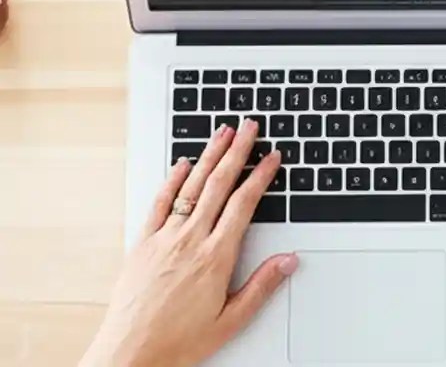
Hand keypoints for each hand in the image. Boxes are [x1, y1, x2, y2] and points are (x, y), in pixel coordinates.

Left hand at [80, 120, 295, 366]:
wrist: (130, 354)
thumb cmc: (178, 341)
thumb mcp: (231, 320)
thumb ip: (262, 286)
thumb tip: (288, 261)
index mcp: (215, 257)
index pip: (244, 204)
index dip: (261, 176)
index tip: (271, 158)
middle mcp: (189, 241)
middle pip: (219, 185)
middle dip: (237, 152)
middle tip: (250, 128)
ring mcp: (164, 239)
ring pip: (191, 187)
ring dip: (208, 156)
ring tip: (221, 133)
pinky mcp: (142, 244)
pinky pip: (159, 204)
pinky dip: (172, 182)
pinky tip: (181, 165)